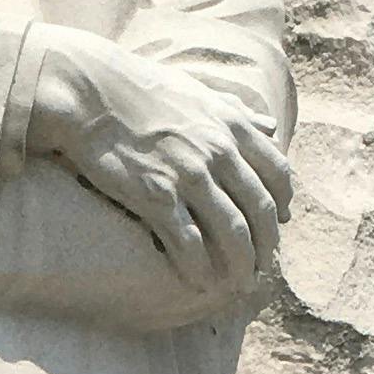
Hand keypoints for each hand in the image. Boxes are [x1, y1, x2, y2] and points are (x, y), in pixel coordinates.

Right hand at [27, 29, 291, 296]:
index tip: (279, 224)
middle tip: (262, 268)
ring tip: (239, 284)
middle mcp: (218, 152)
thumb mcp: (199, 91)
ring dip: (241, 265)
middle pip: (260, 210)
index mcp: (232, 126)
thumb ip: (237, 111)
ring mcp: (189, 176)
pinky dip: (199, 268)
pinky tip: (201, 284)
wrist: (90, 92)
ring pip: (232, 232)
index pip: (277, 173)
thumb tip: (271, 125)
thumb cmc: (142, 89)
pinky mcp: (156, 196)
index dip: (282, 204)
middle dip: (266, 246)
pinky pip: (188, 242)